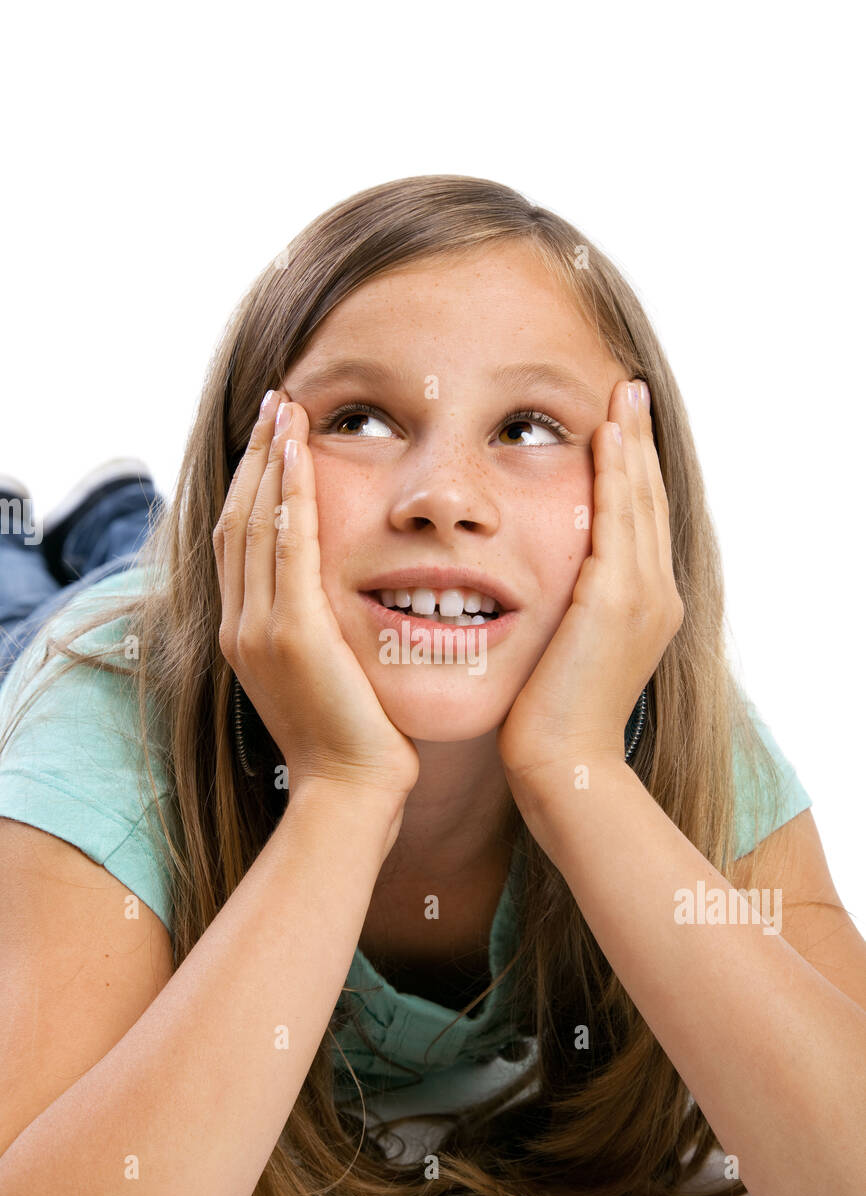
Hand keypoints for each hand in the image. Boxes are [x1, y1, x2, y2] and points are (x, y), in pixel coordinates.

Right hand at [212, 387, 419, 802]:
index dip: (253, 484)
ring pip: (253, 522)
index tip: (273, 439)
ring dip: (270, 460)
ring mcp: (257, 628)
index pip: (240, 540)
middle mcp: (239, 625)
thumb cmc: (354, 741)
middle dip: (255, 457)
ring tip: (286, 409)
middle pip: (236, 519)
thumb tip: (346, 600)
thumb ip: (323, 632)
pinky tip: (301, 455)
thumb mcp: (328, 677)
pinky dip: (290, 495)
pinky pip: (286, 546)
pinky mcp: (291, 633)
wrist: (351, 792)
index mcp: (244, 633)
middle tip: (275, 403)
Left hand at [497, 377, 682, 784]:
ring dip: (630, 443)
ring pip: (638, 501)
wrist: (564, 765)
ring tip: (620, 395)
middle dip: (638, 442)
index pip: (637, 522)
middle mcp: (655, 594)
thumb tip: (542, 592)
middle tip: (625, 389)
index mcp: (645, 607)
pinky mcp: (616, 599)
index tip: (617, 426)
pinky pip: (617, 520)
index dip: (632, 471)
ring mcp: (643, 596)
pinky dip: (614, 475)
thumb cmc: (550, 721)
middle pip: (648, 500)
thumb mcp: (563, 654)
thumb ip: (566, 614)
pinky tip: (603, 437)